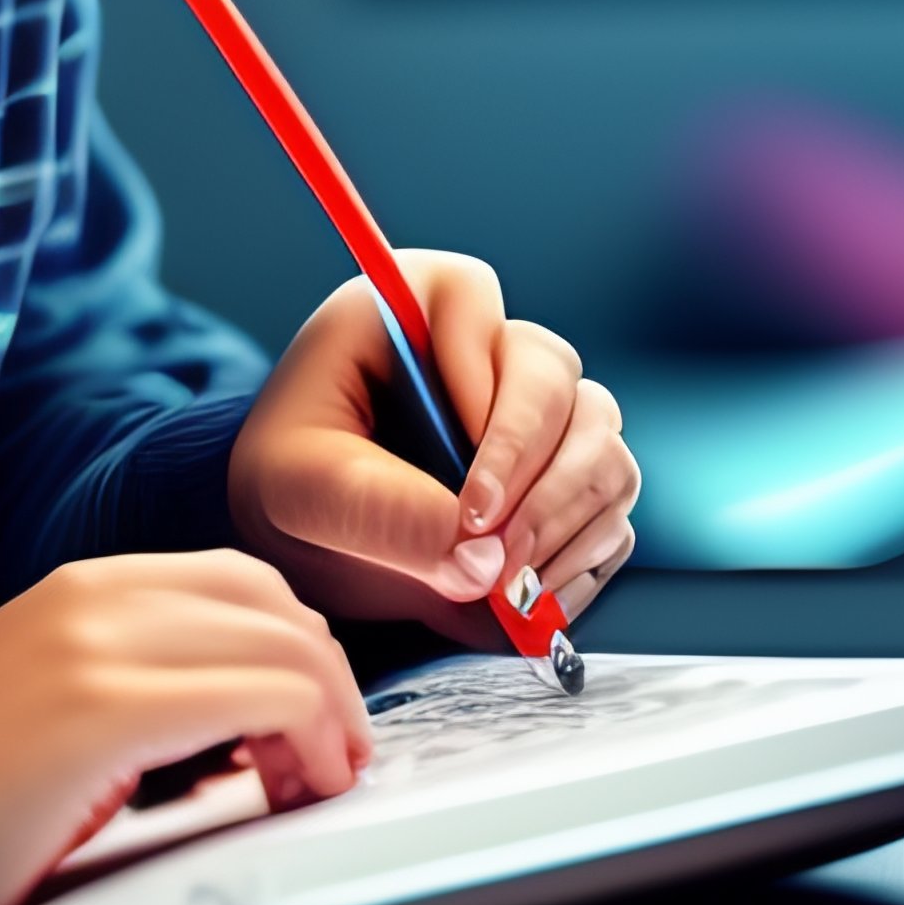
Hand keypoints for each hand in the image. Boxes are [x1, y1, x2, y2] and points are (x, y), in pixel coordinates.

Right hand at [0, 550, 371, 904]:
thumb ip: (139, 691)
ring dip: (329, 718)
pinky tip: (287, 793)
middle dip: (325, 683)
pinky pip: (271, 694)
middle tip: (322, 765)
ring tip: (305, 787)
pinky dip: (312, 743)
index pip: (241, 583)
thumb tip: (251, 727)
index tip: (305, 733)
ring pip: (290, 645)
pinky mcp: (104, 708)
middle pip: (278, 604)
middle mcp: (92, 598)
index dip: (296, 653)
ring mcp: (96, 645)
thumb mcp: (51, 713)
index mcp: (79, 591)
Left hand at [226, 254, 639, 632]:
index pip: (476, 308)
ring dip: (564, 526)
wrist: (309, 537)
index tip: (469, 503)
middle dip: (533, 483)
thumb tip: (481, 561)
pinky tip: (523, 596)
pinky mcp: (564, 473)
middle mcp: (490, 347)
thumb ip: (383, 514)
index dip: (485, 401)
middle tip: (493, 559)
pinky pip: (611, 506)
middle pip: (558, 383)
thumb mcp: (305, 492)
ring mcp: (539, 412)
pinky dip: (578, 559)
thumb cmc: (292, 484)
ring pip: (601, 445)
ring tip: (504, 587)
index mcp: (415, 308)